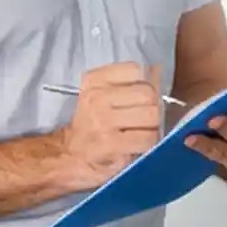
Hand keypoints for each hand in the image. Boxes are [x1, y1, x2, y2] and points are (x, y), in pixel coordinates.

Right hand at [59, 62, 162, 190]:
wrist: (69, 156)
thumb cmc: (91, 125)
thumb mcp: (102, 95)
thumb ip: (130, 82)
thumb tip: (157, 70)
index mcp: (94, 81)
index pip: (135, 70)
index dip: (146, 83)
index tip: (141, 97)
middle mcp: (96, 98)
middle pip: (147, 94)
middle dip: (153, 107)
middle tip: (145, 119)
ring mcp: (102, 121)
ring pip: (151, 115)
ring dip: (153, 127)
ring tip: (142, 132)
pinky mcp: (110, 144)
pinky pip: (147, 138)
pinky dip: (150, 143)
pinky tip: (140, 145)